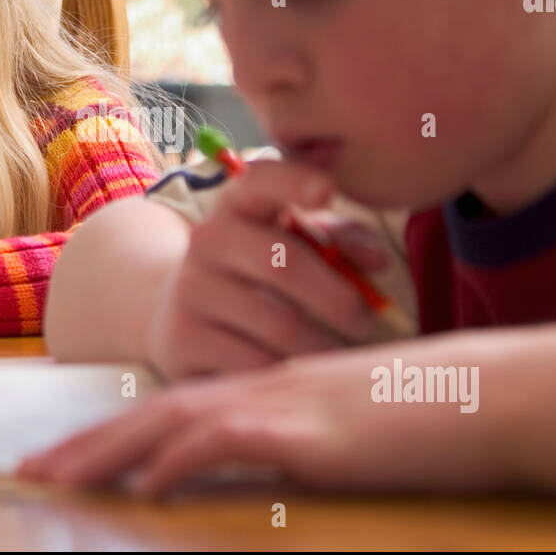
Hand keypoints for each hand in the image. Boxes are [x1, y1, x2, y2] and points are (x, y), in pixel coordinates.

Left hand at [19, 334, 511, 496]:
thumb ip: (309, 439)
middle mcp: (266, 390)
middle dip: (88, 442)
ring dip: (108, 451)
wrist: (494, 392)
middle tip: (31, 468)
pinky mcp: (310, 434)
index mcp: (273, 390)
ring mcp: (286, 406)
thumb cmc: (437, 413)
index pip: (177, 407)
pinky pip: (229, 443)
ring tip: (55, 478)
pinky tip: (144, 485)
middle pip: (156, 411)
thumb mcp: (357, 425)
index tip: (72, 455)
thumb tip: (277, 466)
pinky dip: (179, 461)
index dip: (118, 430)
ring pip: (173, 423)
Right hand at [146, 160, 391, 377]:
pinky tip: (302, 374)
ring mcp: (191, 290)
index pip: (259, 180)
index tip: (328, 190)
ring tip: (343, 356)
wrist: (178, 312)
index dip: (293, 180)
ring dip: (323, 345)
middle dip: (337, 298)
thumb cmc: (257, 273)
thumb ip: (339, 240)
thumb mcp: (292, 243)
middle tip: (366, 323)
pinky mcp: (185, 339)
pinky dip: (289, 372)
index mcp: (237, 204)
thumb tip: (377, 262)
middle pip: (284, 263)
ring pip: (278, 324)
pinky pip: (255, 363)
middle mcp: (208, 239)